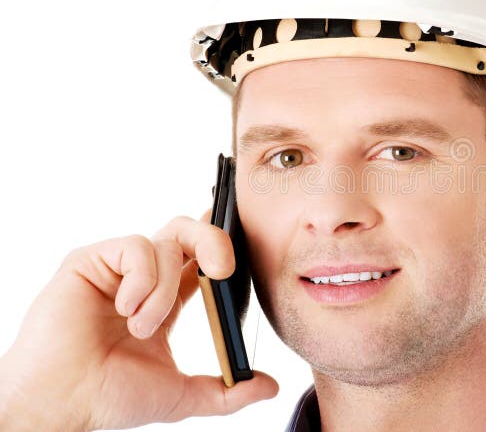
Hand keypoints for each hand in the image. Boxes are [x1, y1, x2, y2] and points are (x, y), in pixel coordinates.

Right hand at [0, 209, 278, 430]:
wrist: (64, 403)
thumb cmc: (111, 397)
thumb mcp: (181, 394)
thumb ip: (228, 390)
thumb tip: (270, 386)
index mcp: (167, 299)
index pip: (202, 259)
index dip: (223, 246)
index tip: (243, 245)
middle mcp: (145, 278)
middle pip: (188, 232)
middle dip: (214, 240)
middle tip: (223, 270)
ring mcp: (118, 268)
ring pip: (166, 244)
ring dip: (165, 291)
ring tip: (140, 328)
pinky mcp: (91, 261)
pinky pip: (135, 247)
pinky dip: (142, 280)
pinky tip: (125, 310)